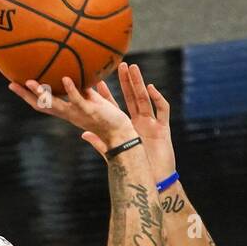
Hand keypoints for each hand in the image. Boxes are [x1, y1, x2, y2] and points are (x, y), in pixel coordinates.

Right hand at [7, 75, 135, 148]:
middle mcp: (69, 113)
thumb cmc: (108, 119)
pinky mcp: (90, 111)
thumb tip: (75, 75)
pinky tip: (65, 79)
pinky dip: (71, 90)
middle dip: (26, 96)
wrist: (122, 134)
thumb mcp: (92, 100)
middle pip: (42, 105)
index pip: (43, 104)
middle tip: (12, 84)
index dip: (28, 96)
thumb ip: (83, 90)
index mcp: (67, 112)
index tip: (15, 85)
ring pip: (55, 104)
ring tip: (31, 82)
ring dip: (42, 94)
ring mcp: (78, 113)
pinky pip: (78, 100)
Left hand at [84, 62, 175, 177]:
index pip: (116, 107)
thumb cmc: (137, 169)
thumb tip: (83, 133)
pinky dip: (158, 99)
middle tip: (121, 65)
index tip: (100, 82)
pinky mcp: (164, 129)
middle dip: (127, 82)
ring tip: (134, 68)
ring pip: (145, 99)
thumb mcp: (116, 153)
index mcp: (127, 128)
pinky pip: (162, 110)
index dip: (108, 95)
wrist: (157, 180)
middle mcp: (140, 123)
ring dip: (139, 83)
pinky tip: (151, 88)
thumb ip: (100, 143)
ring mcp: (152, 124)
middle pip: (132, 98)